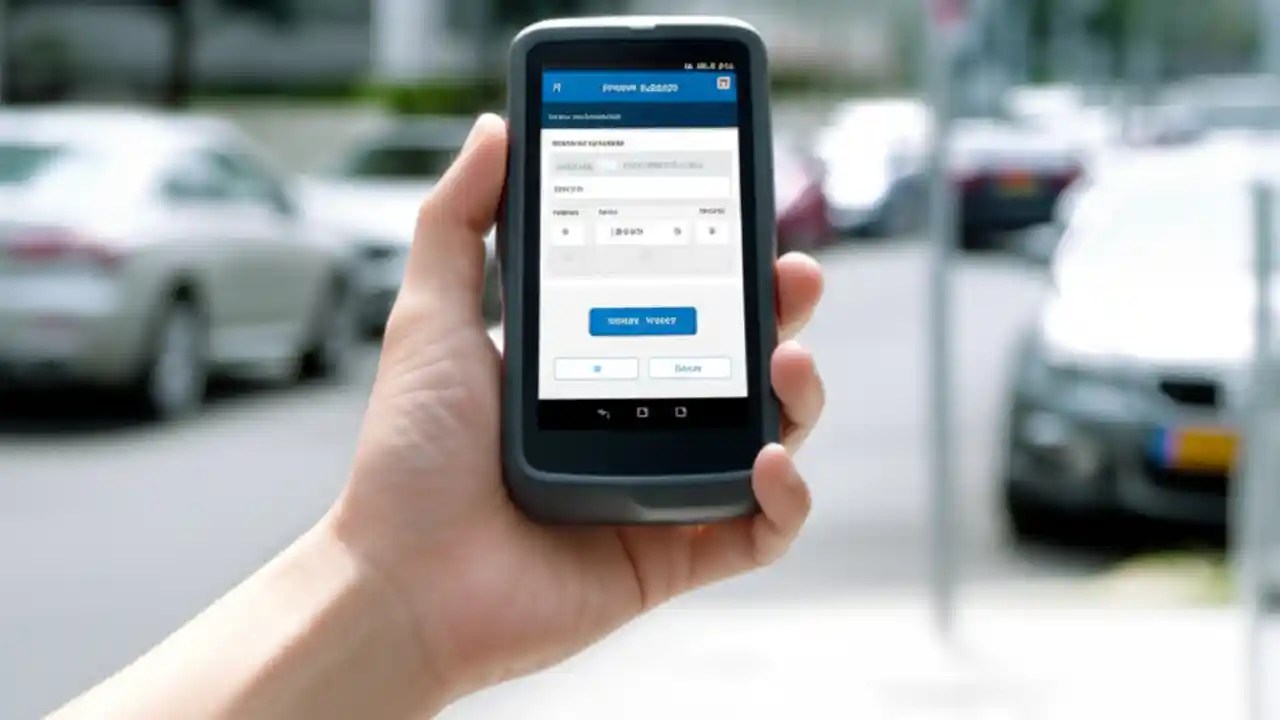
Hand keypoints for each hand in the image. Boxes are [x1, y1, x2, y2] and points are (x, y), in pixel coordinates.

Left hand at [328, 114, 824, 707]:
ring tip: (788, 362)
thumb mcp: (430, 316)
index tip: (747, 218)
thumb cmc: (409, 457)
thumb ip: (458, 221)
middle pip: (741, 360)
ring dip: (799, 396)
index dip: (727, 262)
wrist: (400, 579)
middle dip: (782, 314)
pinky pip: (759, 533)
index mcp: (593, 363)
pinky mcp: (672, 556)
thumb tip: (494, 130)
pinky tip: (768, 462)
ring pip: (769, 435)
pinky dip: (785, 501)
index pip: (683, 301)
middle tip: (793, 276)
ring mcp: (659, 489)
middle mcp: (636, 423)